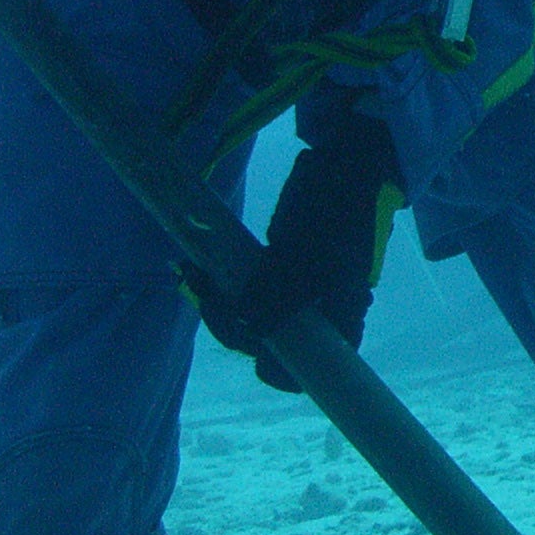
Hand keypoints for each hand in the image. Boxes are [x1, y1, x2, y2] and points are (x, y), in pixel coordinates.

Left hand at [188, 108, 402, 392]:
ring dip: (216, 302)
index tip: (243, 334)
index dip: (271, 367)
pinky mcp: (276, 272)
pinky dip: (218, 283)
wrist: (344, 162)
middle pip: (267, 345)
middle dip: (229, 322)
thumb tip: (248, 330)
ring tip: (191, 272)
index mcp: (338, 321)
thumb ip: (279, 299)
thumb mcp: (309, 258)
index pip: (305, 371)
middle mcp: (317, 316)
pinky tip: (194, 267)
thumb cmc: (336, 212)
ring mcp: (295, 294)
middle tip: (204, 289)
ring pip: (249, 318)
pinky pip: (244, 291)